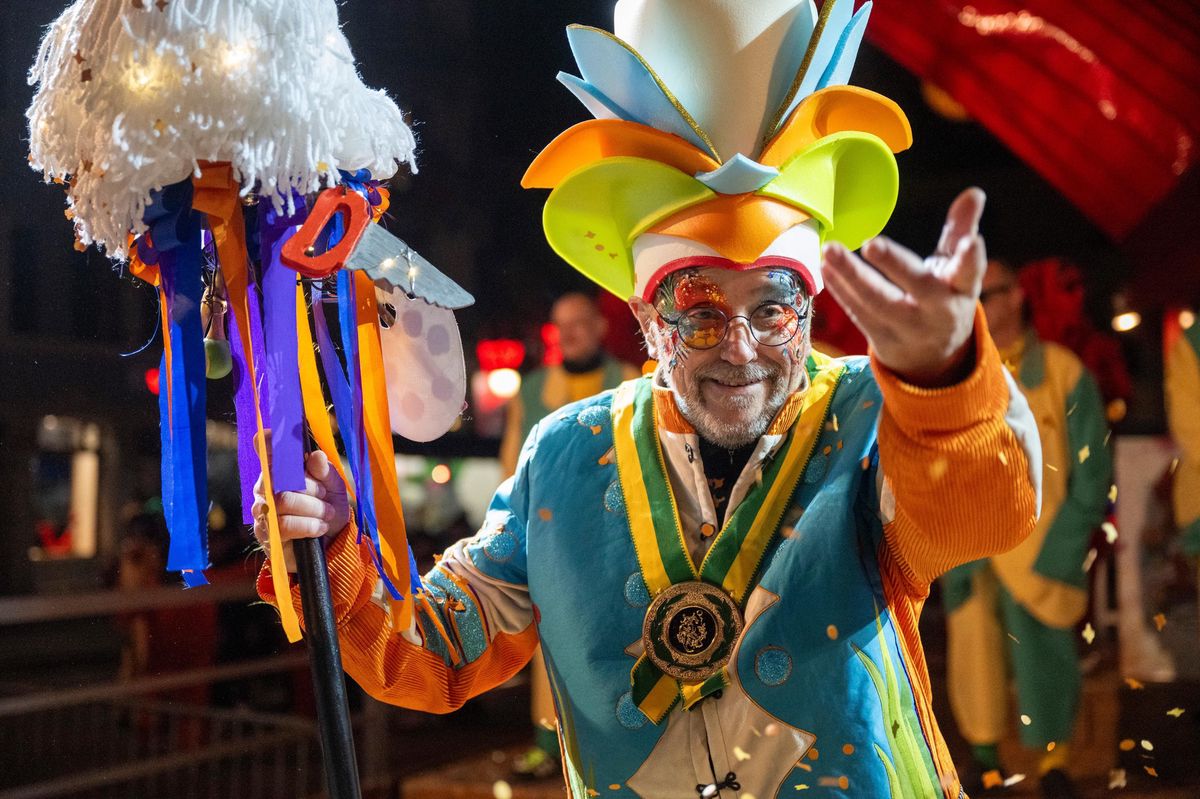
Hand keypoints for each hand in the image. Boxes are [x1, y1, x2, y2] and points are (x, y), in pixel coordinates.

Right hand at [252, 450, 349, 571]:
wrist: (332, 544)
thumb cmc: (328, 509)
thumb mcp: (334, 488)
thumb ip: (325, 472)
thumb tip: (316, 456)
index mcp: (281, 471)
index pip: (267, 452)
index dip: (266, 443)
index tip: (266, 435)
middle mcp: (266, 488)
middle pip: (279, 479)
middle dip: (310, 488)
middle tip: (325, 497)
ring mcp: (263, 511)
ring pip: (283, 501)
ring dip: (312, 508)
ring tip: (327, 514)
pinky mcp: (266, 534)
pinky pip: (284, 524)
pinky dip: (308, 525)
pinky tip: (319, 527)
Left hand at [821, 187, 987, 386]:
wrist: (933, 360)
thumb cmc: (944, 299)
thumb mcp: (958, 271)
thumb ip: (961, 231)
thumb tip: (974, 192)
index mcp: (960, 289)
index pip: (969, 273)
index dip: (971, 258)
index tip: (972, 242)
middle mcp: (937, 311)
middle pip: (916, 285)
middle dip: (894, 264)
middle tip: (871, 244)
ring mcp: (909, 328)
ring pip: (877, 301)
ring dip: (851, 276)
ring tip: (831, 250)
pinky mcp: (883, 340)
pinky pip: (859, 313)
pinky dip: (841, 291)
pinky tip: (826, 269)